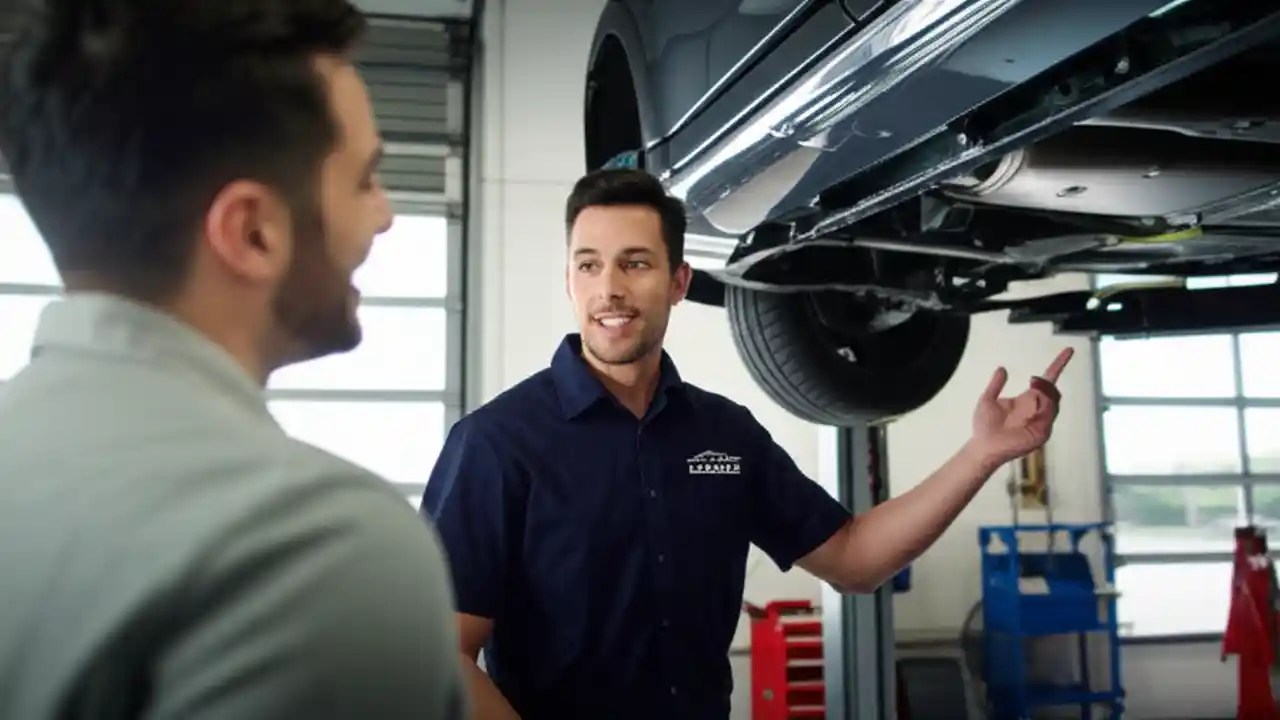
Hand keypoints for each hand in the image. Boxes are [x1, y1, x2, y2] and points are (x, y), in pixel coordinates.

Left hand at [971, 348, 1073, 465]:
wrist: (982, 445)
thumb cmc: (984, 426)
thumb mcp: (987, 399)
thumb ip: (995, 384)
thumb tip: (1002, 368)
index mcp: (1027, 400)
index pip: (1047, 380)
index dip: (1058, 365)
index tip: (1068, 350)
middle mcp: (1037, 409)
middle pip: (1053, 391)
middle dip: (1046, 386)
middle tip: (1032, 384)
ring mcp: (1041, 422)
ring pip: (1053, 403)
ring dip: (1043, 397)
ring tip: (1028, 400)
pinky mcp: (1041, 434)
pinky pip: (1048, 418)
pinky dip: (1042, 411)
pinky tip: (1030, 412)